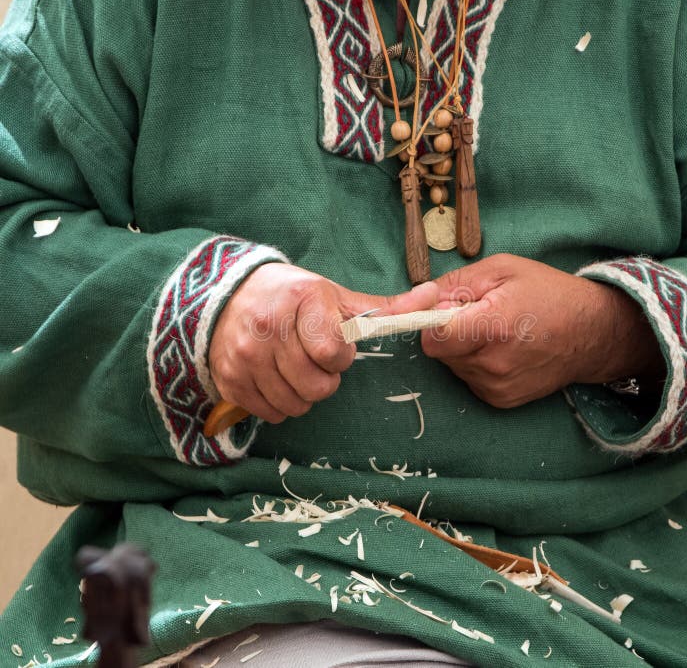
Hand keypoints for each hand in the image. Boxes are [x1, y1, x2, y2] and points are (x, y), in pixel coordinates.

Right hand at [210, 264, 437, 422]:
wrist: (230, 294)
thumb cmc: (294, 298)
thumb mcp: (337, 297)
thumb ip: (386, 308)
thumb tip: (435, 298)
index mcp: (301, 301)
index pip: (332, 353)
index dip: (340, 357)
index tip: (333, 346)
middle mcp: (268, 328)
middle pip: (316, 387)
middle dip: (324, 379)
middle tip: (314, 360)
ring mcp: (244, 355)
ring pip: (294, 405)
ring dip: (302, 394)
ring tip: (294, 367)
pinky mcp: (229, 378)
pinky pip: (270, 413)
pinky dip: (279, 403)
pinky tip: (274, 377)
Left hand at [421, 254, 662, 407]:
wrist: (593, 333)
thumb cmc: (548, 293)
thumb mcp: (501, 269)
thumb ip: (453, 284)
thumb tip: (415, 300)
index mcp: (493, 327)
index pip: (431, 337)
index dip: (430, 319)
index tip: (444, 307)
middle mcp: (493, 365)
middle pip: (440, 351)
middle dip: (449, 330)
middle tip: (481, 313)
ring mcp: (497, 387)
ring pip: (453, 365)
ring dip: (462, 347)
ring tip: (495, 330)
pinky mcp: (501, 400)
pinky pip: (469, 378)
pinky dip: (476, 363)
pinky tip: (502, 349)